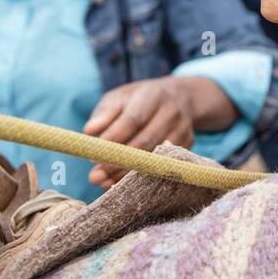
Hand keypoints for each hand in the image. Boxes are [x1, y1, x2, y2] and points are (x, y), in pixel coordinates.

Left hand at [84, 78, 201, 188]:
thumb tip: (89, 131)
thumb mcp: (120, 98)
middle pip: (146, 141)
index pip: (133, 119)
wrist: (178, 97)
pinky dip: (141, 177)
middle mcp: (172, 111)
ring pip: (156, 158)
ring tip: (104, 182)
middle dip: (119, 161)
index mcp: (153, 95)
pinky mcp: (188, 145)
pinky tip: (122, 182)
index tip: (93, 155)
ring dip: (128, 174)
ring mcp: (183, 129)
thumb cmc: (139, 99)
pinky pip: (164, 166)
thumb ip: (104, 113)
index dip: (114, 138)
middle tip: (95, 177)